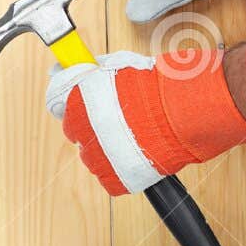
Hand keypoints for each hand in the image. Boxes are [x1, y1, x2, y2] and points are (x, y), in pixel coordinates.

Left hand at [45, 50, 245, 195]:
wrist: (188, 111)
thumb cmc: (163, 86)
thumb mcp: (122, 66)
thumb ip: (96, 72)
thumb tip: (82, 69)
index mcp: (79, 97)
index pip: (56, 99)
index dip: (72, 98)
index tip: (82, 97)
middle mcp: (81, 128)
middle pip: (75, 130)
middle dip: (91, 124)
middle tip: (118, 119)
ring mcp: (97, 157)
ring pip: (91, 156)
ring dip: (106, 149)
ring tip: (133, 138)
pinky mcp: (115, 179)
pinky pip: (109, 179)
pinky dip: (121, 171)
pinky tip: (137, 156)